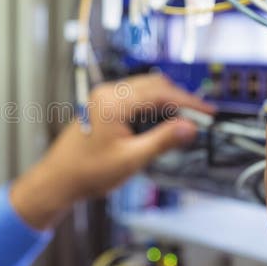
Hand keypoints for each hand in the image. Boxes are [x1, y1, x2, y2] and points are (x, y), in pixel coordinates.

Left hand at [10, 73, 214, 229]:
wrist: (59, 179)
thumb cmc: (86, 171)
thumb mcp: (131, 159)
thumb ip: (163, 141)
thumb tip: (189, 127)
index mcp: (113, 102)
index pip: (160, 93)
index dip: (188, 102)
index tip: (207, 112)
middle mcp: (108, 93)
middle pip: (155, 85)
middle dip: (180, 99)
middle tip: (201, 116)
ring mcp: (105, 97)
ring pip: (146, 88)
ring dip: (168, 101)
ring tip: (187, 118)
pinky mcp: (104, 104)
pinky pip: (136, 96)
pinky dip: (154, 104)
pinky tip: (164, 119)